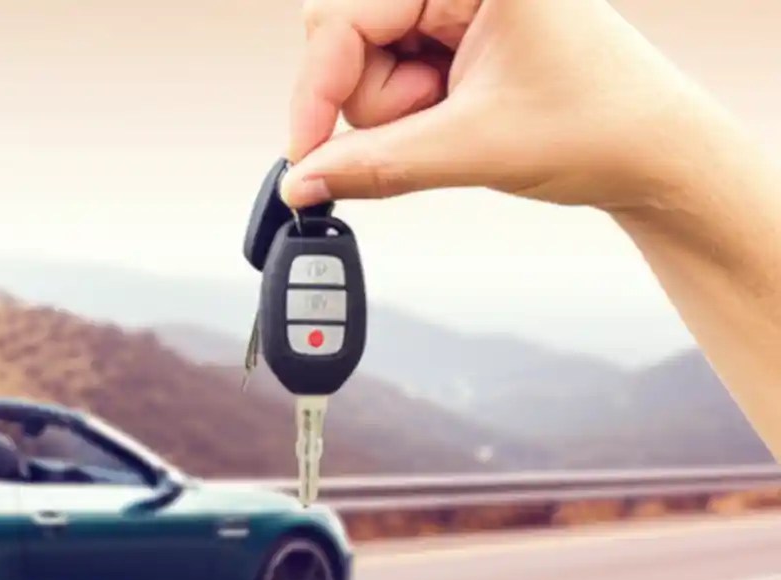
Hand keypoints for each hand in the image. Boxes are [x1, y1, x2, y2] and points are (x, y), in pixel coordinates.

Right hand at [280, 0, 701, 213]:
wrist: (657, 156)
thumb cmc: (606, 125)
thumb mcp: (473, 148)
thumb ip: (375, 164)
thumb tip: (304, 178)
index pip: (345, 16)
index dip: (317, 89)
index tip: (306, 154)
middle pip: (349, 36)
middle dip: (376, 100)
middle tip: (428, 127)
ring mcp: (458, 2)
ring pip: (367, 60)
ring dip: (397, 110)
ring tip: (460, 121)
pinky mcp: (457, 31)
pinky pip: (394, 71)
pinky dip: (410, 109)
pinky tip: (456, 116)